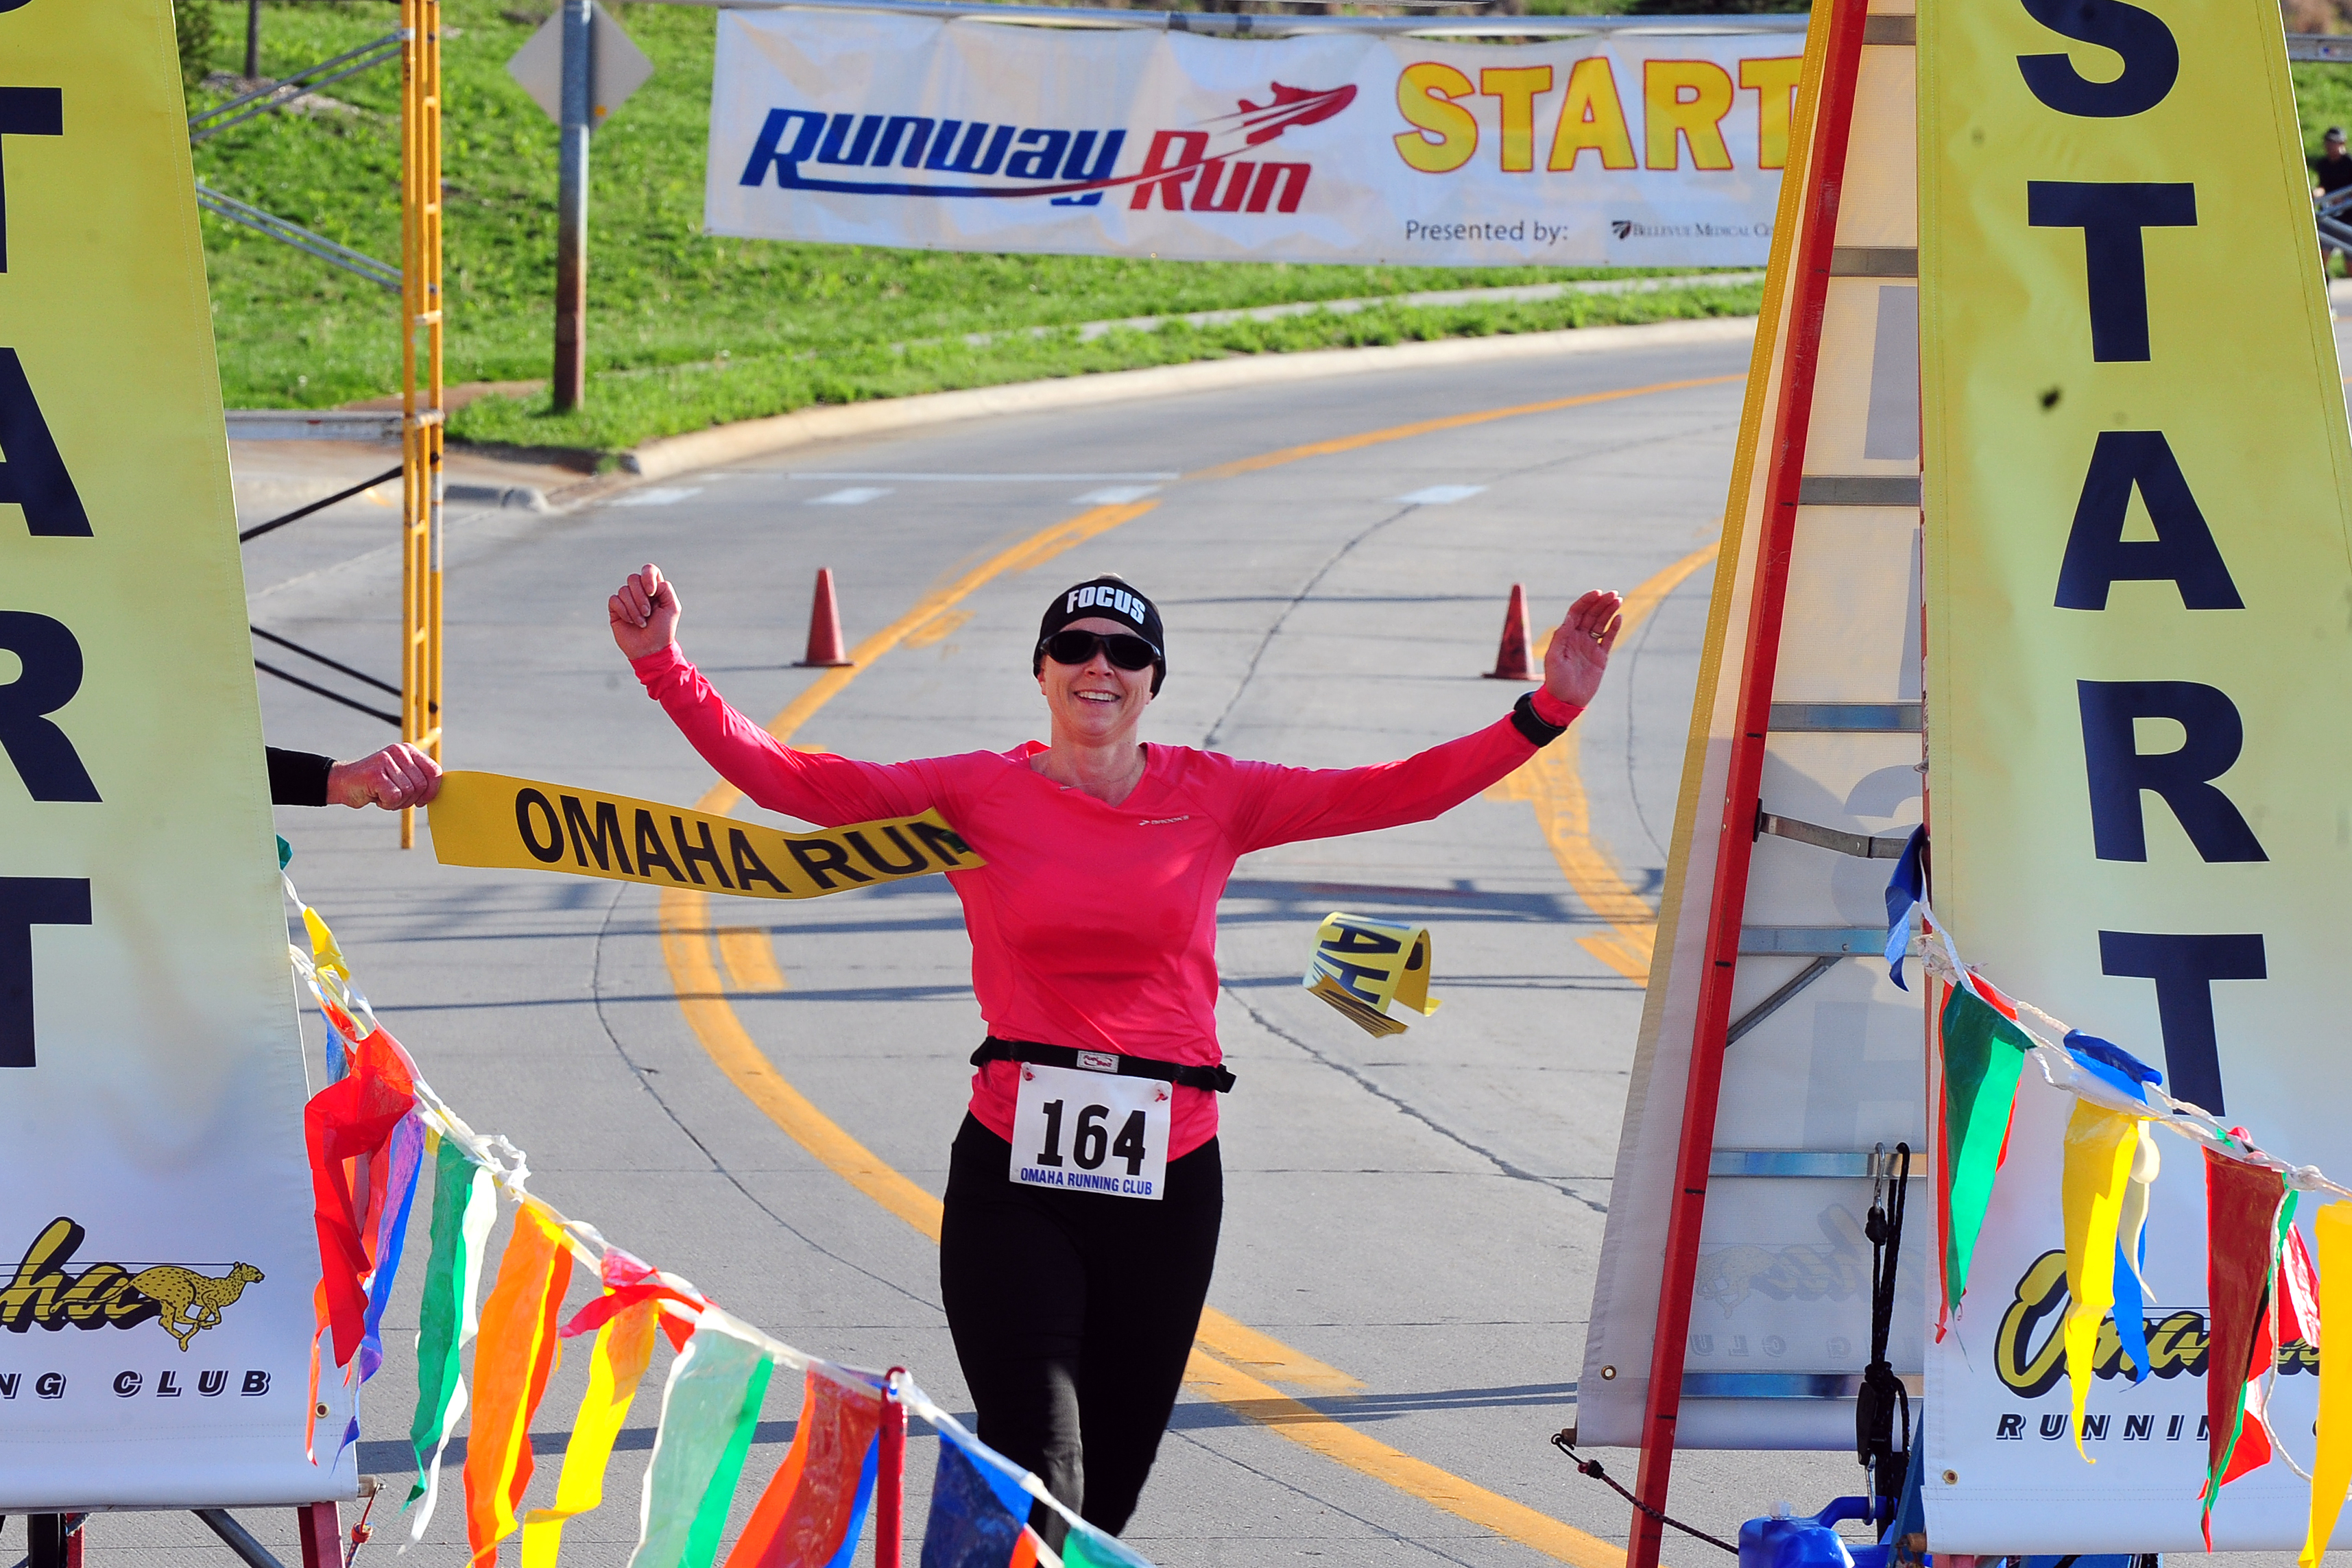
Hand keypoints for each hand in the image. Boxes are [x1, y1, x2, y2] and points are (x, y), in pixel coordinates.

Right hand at [327, 743, 440, 809]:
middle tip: (395, 799)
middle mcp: (399, 752)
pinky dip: (386, 804)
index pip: (434, 771)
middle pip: (422, 785)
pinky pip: (394, 797)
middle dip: (411, 800)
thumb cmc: (374, 783)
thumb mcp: (400, 776)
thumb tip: (438, 790)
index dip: (432, 790)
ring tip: (383, 795)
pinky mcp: (376, 774)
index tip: (423, 801)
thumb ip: (418, 778)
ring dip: (397, 802)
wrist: (341, 782)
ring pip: (409, 792)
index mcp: (408, 751)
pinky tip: (376, 797)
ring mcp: (386, 761)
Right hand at [610, 562, 680, 659]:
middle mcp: (639, 592)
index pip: (648, 570)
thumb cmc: (663, 630)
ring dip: (634, 609)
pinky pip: (614, 600)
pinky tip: (631, 622)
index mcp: (654, 589)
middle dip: (641, 597)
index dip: (648, 576)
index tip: (652, 592)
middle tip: (648, 613)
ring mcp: (626, 600)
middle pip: (633, 578)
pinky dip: (624, 611)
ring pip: (624, 590)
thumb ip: (666, 589)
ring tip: (642, 623)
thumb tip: (649, 583)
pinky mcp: (616, 609)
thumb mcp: (672, 608)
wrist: (651, 649)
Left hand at [1542, 589, 1622, 709]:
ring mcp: (1590, 646)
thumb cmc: (1555, 680)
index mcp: (1566, 635)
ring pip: (1601, 623)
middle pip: (1591, 614)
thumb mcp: (1553, 657)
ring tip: (1618, 600)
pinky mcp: (1600, 656)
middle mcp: (1578, 637)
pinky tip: (1619, 617)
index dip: (1587, 601)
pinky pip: (1608, 638)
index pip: (1577, 612)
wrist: (1565, 700)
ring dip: (1609, 611)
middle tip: (1613, 594)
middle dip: (1602, 603)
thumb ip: (1561, 637)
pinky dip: (1614, 628)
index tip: (1597, 593)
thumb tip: (1569, 619)